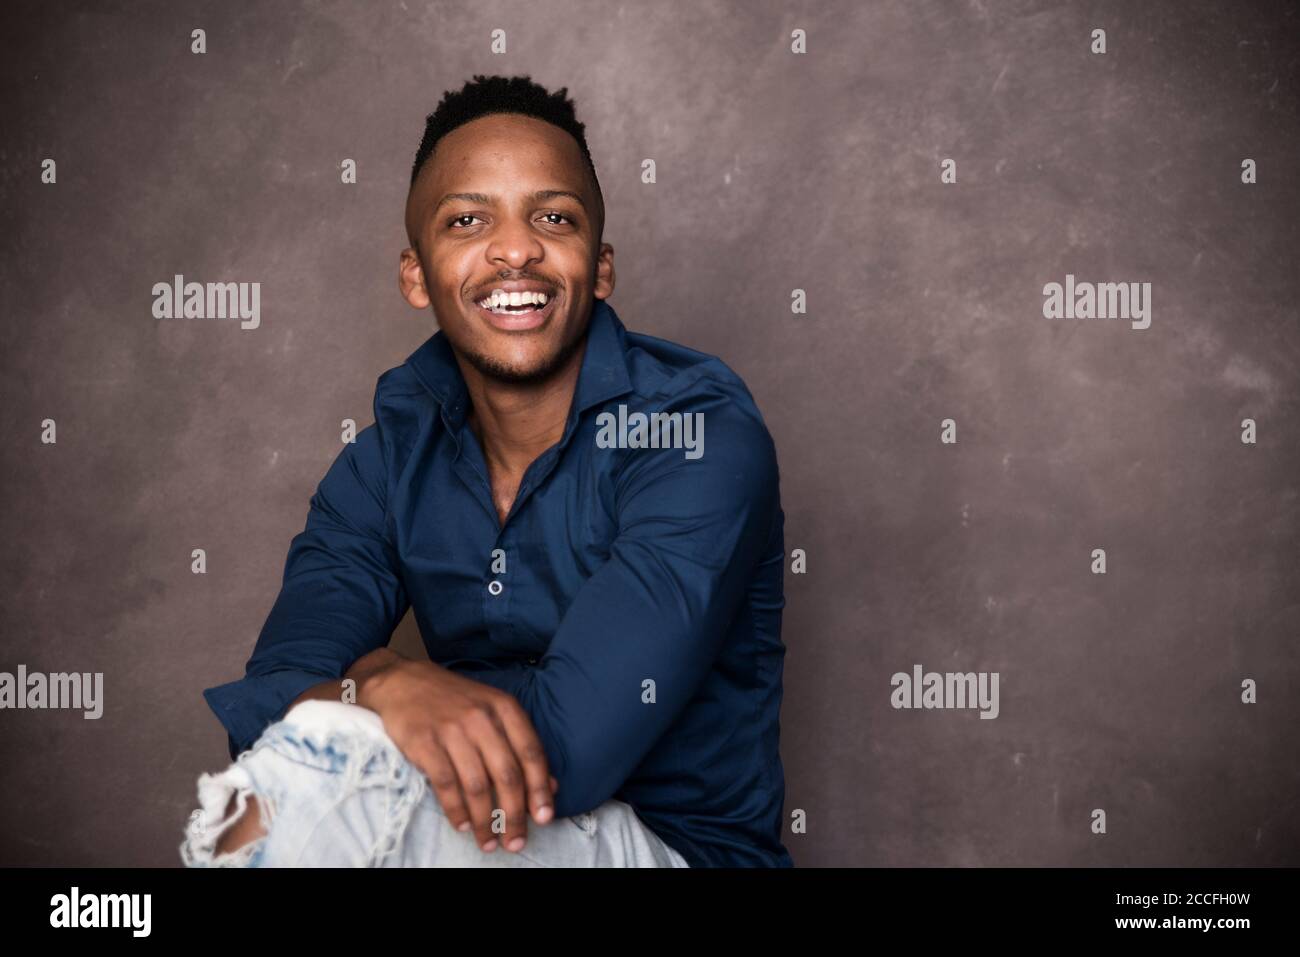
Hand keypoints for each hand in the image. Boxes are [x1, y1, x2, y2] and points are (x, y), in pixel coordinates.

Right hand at [361, 656, 557, 854]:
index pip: (531, 753)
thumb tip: (551, 785)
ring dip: (485, 820)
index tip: (544, 818)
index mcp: (505, 708)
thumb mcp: (494, 711)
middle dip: (514, 815)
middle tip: (514, 842)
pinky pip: (445, 785)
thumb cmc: (456, 701)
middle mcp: (482, 717)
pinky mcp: (424, 742)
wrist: (404, 681)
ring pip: (477, 785)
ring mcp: (452, 729)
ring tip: (488, 842)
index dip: (540, 789)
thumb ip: (521, 744)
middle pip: (507, 775)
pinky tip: (463, 825)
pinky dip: (456, 810)